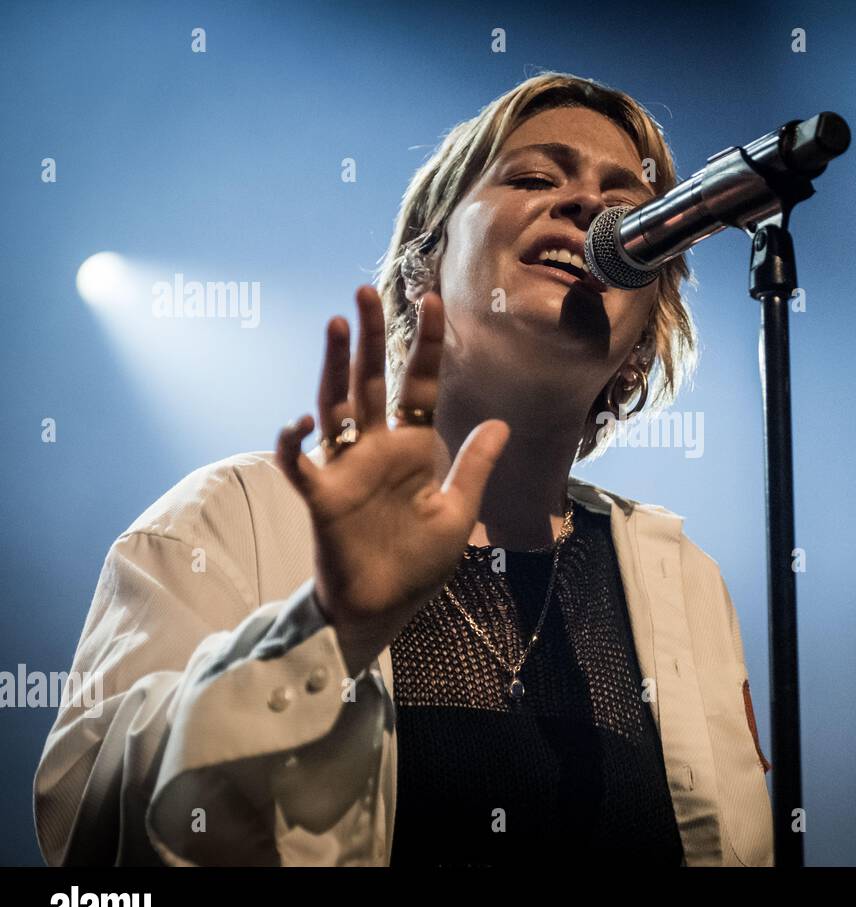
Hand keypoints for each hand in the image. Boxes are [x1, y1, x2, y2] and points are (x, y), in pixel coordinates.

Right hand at [275, 286, 508, 674]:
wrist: (386, 606)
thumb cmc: (419, 562)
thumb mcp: (458, 511)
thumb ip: (474, 466)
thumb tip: (500, 422)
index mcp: (413, 448)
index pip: (418, 385)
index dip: (425, 346)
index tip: (432, 302)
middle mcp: (377, 449)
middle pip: (371, 381)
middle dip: (370, 337)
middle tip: (366, 291)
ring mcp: (347, 470)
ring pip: (336, 407)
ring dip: (333, 367)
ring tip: (335, 324)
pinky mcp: (323, 499)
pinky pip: (304, 466)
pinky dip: (296, 444)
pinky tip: (301, 420)